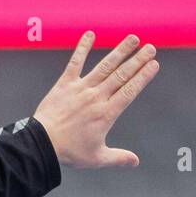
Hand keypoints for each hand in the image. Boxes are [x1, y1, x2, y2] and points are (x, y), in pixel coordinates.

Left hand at [33, 31, 158, 168]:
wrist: (42, 144)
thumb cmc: (69, 153)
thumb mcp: (96, 158)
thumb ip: (118, 158)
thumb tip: (135, 162)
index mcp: (106, 114)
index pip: (129, 91)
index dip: (142, 77)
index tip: (153, 65)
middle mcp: (96, 98)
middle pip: (121, 75)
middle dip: (137, 60)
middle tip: (151, 48)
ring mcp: (81, 89)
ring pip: (104, 66)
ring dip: (119, 51)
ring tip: (133, 39)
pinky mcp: (65, 84)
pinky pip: (75, 63)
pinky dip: (82, 48)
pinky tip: (90, 34)